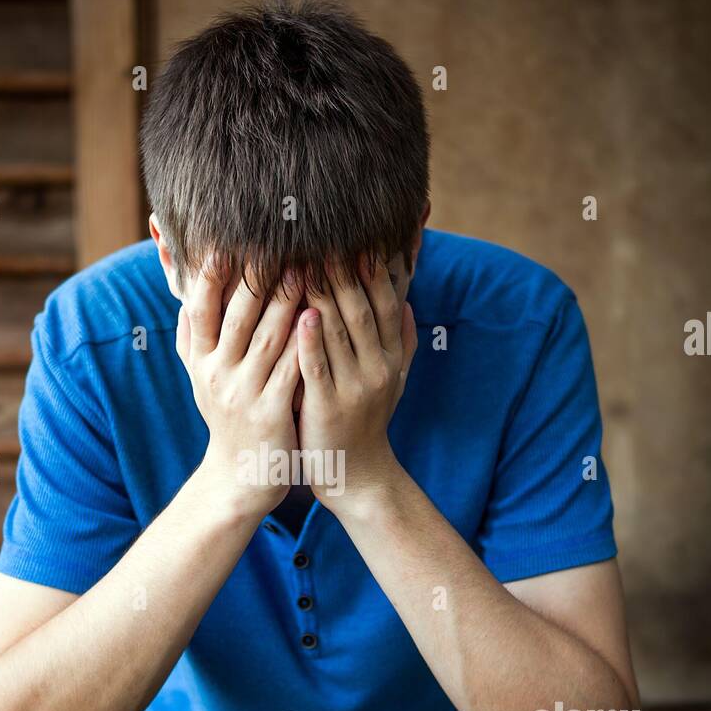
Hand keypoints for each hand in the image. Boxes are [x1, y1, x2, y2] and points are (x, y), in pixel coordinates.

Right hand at [177, 262, 302, 518]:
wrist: (242, 475)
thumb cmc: (228, 415)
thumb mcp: (201, 377)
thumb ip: (193, 336)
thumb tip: (183, 288)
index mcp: (199, 361)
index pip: (199, 310)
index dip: (209, 277)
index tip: (223, 243)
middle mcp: (216, 375)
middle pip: (235, 317)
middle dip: (255, 278)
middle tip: (276, 243)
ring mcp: (243, 395)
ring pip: (267, 338)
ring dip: (286, 301)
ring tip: (305, 267)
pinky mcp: (271, 413)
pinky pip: (290, 370)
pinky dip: (304, 342)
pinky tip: (319, 317)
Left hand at [296, 255, 416, 510]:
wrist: (357, 475)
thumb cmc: (368, 421)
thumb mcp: (393, 379)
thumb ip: (402, 340)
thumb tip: (408, 299)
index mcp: (391, 357)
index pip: (387, 303)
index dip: (376, 269)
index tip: (361, 235)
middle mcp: (378, 368)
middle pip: (363, 310)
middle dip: (345, 272)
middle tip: (325, 236)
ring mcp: (355, 388)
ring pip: (340, 333)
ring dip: (322, 295)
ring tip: (305, 260)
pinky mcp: (328, 407)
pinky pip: (319, 368)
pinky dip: (311, 341)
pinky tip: (301, 315)